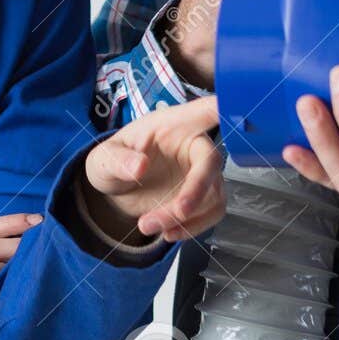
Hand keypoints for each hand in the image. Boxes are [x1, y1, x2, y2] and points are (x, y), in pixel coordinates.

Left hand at [82, 96, 224, 242]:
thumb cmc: (115, 161)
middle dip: (195, 191)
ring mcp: (202, 172)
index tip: (233, 109)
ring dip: (185, 218)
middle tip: (176, 212)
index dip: (224, 108)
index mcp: (174, 123)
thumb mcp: (105, 158)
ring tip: (148, 224)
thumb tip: (139, 166)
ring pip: (212, 195)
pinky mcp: (204, 196)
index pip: (205, 110)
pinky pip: (212, 213)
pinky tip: (168, 232)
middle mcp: (194, 145)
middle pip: (211, 162)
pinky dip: (192, 227)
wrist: (118, 189)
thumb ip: (118, 160)